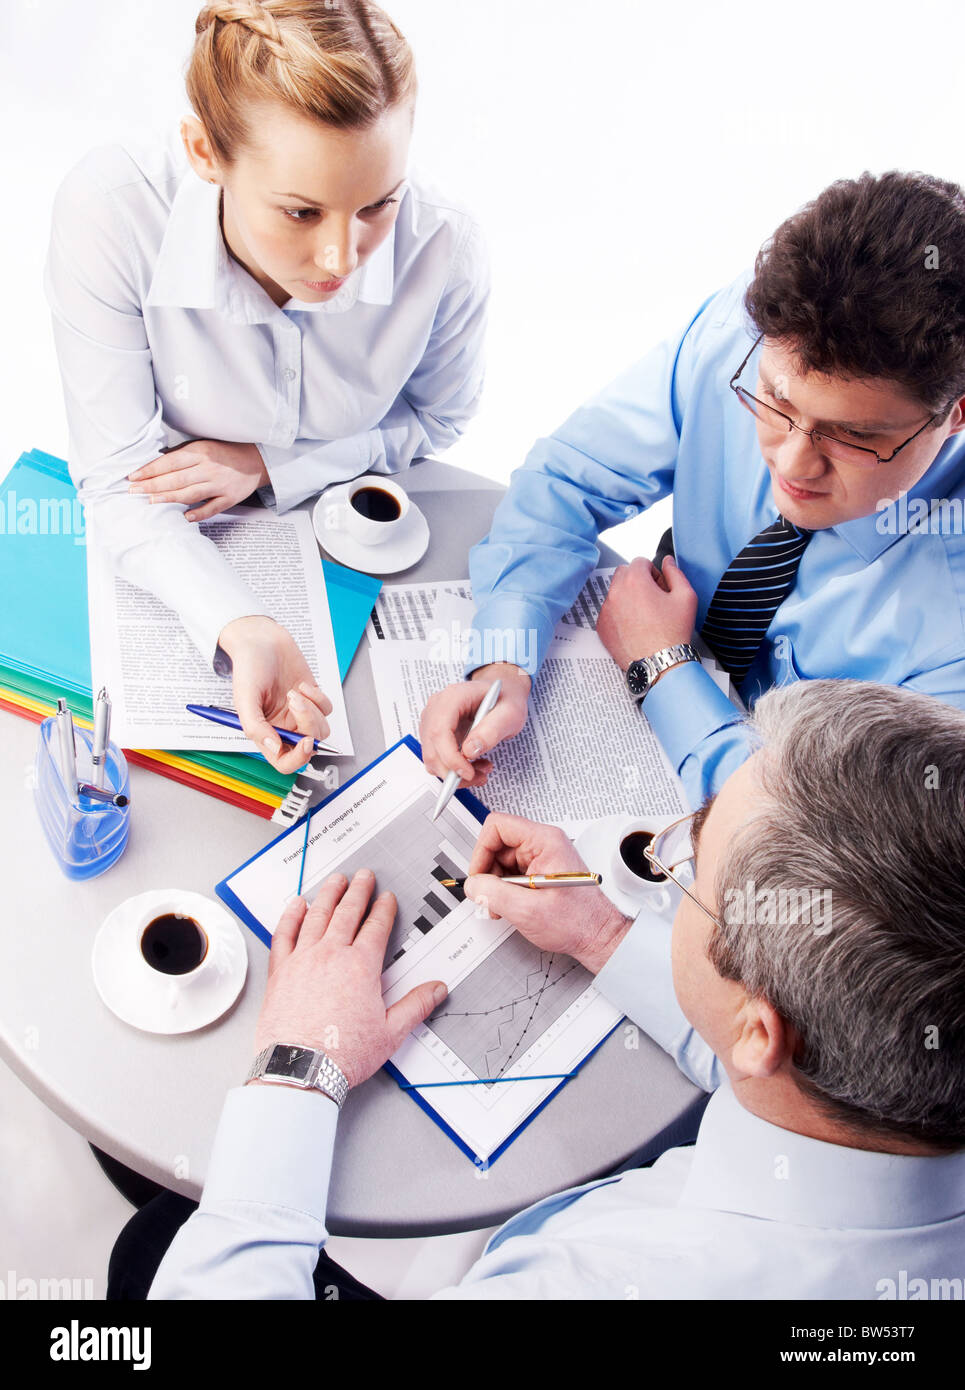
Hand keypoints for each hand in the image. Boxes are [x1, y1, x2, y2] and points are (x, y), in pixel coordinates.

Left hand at [128, 439, 269, 521]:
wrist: (257, 460)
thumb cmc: (226, 452)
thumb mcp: (204, 445)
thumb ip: (183, 454)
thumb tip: (156, 463)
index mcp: (201, 452)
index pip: (170, 462)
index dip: (150, 470)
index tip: (134, 477)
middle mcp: (209, 468)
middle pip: (176, 479)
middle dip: (152, 485)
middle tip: (134, 491)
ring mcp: (220, 484)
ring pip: (190, 493)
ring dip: (168, 498)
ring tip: (151, 502)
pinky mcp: (230, 498)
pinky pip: (212, 508)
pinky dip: (198, 513)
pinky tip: (185, 517)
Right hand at [219, 615, 332, 774]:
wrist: (261, 640)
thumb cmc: (248, 668)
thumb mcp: (245, 699)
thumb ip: (255, 727)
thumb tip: (274, 747)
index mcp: (265, 733)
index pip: (284, 762)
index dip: (297, 759)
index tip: (304, 742)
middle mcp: (284, 727)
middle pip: (308, 746)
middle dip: (307, 726)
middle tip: (295, 703)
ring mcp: (299, 714)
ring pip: (320, 729)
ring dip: (312, 710)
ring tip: (294, 691)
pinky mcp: (312, 699)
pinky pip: (326, 709)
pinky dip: (317, 697)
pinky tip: (301, 685)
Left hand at [253, 869, 447, 1088]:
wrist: (300, 1069)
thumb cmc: (343, 1054)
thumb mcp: (390, 1033)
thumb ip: (415, 1006)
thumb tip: (437, 989)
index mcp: (360, 967)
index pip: (376, 927)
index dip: (384, 909)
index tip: (387, 898)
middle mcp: (331, 955)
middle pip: (347, 913)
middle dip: (358, 891)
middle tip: (363, 876)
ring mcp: (303, 960)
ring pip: (317, 916)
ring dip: (328, 895)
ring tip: (335, 880)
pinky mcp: (281, 971)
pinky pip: (284, 933)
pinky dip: (290, 916)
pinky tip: (296, 905)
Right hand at [419, 663, 531, 788]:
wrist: (502, 693)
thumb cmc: (505, 698)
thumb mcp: (509, 713)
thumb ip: (491, 731)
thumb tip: (469, 751)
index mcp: (453, 697)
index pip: (439, 731)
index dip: (450, 757)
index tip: (468, 772)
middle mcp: (437, 708)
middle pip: (432, 748)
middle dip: (453, 771)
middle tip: (478, 777)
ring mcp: (433, 721)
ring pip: (432, 757)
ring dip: (454, 773)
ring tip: (481, 770)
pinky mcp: (435, 734)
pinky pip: (438, 758)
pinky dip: (453, 769)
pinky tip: (473, 765)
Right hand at [463, 813, 631, 973]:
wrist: (597, 936)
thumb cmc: (578, 922)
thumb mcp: (527, 910)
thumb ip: (494, 894)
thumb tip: (473, 884)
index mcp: (545, 841)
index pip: (498, 825)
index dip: (481, 850)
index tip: (479, 875)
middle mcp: (544, 844)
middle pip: (497, 844)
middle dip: (488, 873)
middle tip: (489, 896)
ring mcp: (542, 857)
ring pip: (501, 860)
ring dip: (495, 885)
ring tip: (502, 906)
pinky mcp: (539, 871)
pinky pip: (511, 873)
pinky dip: (504, 890)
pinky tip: (510, 906)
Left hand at [596, 555, 697, 671]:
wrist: (659, 664)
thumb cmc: (672, 634)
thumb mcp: (685, 597)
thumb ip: (675, 573)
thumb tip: (668, 562)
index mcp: (635, 581)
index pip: (640, 561)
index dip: (653, 572)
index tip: (659, 586)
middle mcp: (616, 593)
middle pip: (624, 573)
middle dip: (638, 580)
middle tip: (652, 597)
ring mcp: (606, 610)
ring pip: (615, 592)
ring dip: (628, 596)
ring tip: (645, 614)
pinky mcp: (602, 626)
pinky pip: (609, 611)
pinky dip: (619, 614)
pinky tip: (635, 626)